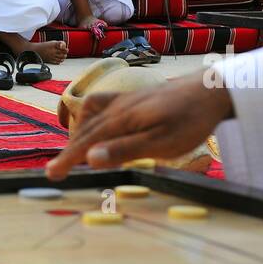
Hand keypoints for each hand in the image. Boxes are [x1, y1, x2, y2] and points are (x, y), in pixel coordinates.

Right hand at [44, 72, 233, 180]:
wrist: (211, 89)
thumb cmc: (191, 120)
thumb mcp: (162, 143)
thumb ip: (125, 150)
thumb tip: (89, 158)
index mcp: (121, 119)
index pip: (87, 142)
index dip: (67, 159)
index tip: (51, 174)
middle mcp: (117, 107)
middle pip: (85, 130)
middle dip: (68, 151)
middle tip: (54, 171)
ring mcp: (124, 99)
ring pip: (90, 116)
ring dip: (78, 133)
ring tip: (74, 152)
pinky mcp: (133, 98)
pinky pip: (100, 104)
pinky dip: (90, 116)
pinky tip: (95, 124)